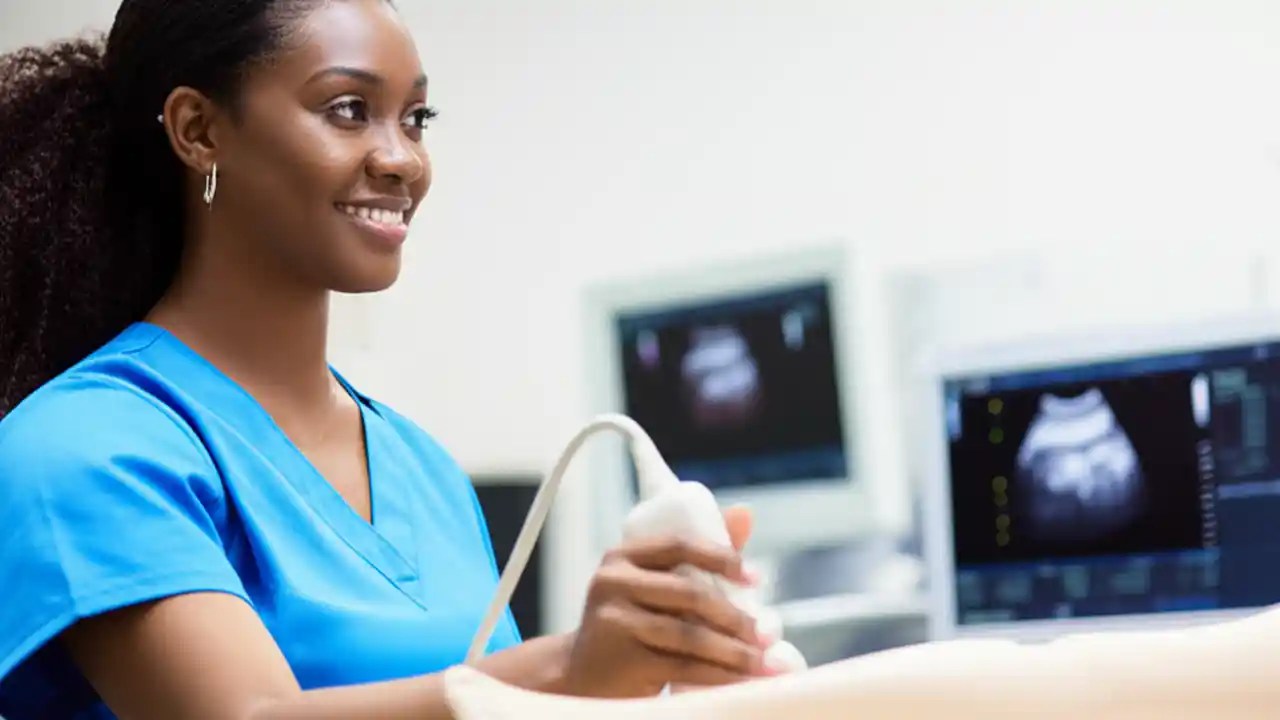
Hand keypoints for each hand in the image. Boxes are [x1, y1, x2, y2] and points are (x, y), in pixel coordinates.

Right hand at [559, 506, 772, 697]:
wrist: (579, 675)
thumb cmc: (628, 625)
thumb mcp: (651, 586)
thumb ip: (696, 555)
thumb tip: (744, 513)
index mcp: (622, 557)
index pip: (679, 545)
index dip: (722, 557)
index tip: (754, 577)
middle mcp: (613, 583)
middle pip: (690, 592)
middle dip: (735, 615)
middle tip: (766, 633)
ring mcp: (614, 622)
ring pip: (690, 634)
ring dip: (733, 650)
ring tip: (761, 660)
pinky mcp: (623, 661)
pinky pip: (683, 667)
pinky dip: (718, 675)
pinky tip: (740, 679)